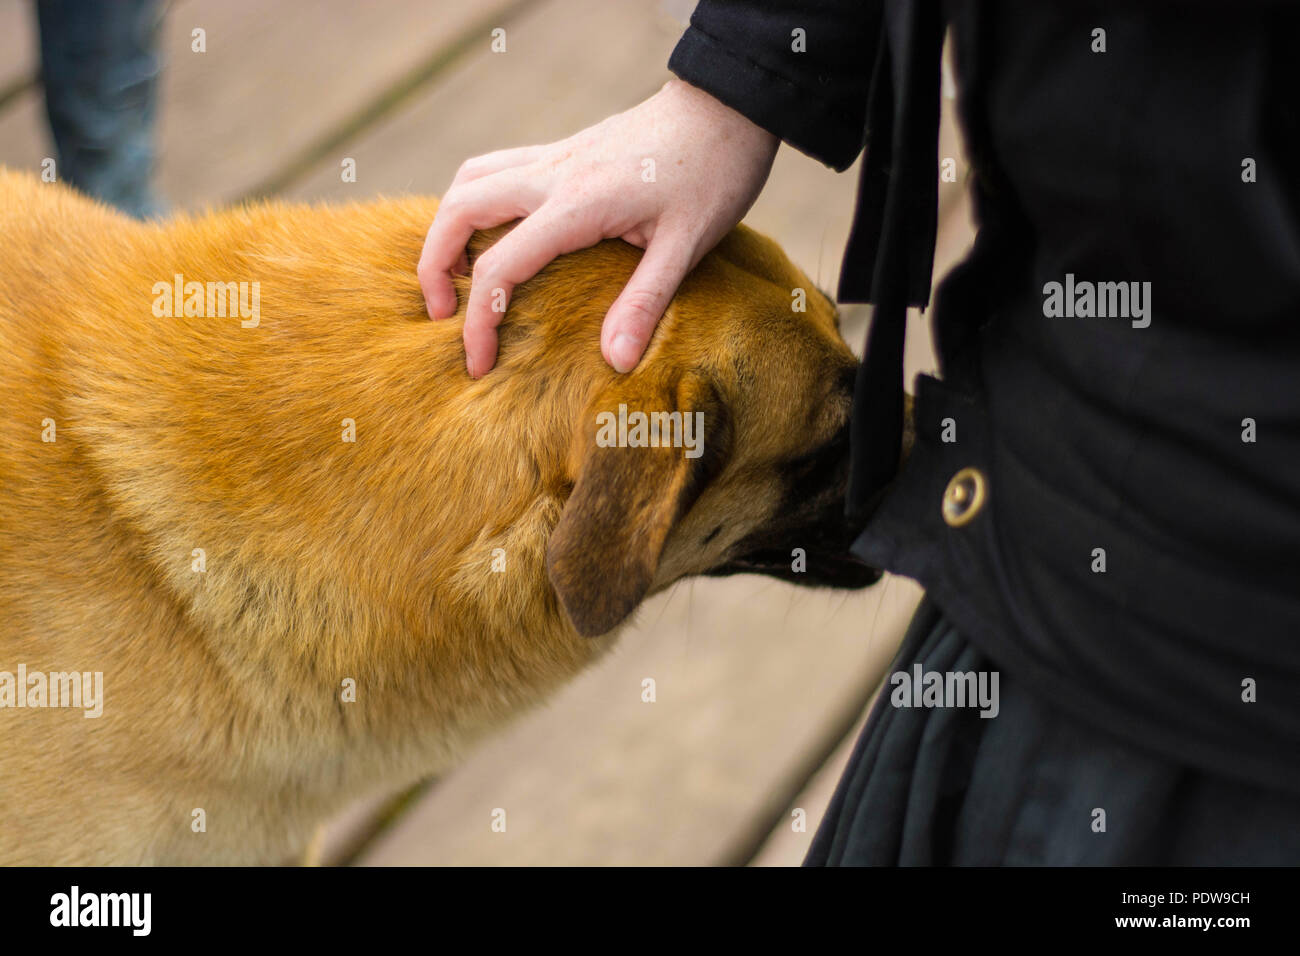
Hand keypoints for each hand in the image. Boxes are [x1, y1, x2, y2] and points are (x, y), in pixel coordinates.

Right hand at [418, 78, 778, 376]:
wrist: (725, 108)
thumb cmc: (714, 175)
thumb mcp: (687, 247)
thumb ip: (645, 303)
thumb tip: (615, 362)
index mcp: (576, 205)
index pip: (500, 269)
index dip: (479, 324)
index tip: (479, 364)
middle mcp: (551, 175)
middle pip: (458, 211)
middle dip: (435, 266)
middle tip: (443, 315)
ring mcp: (553, 157)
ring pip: (469, 181)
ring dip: (448, 227)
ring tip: (456, 274)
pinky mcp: (563, 152)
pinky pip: (495, 169)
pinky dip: (474, 202)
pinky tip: (494, 234)